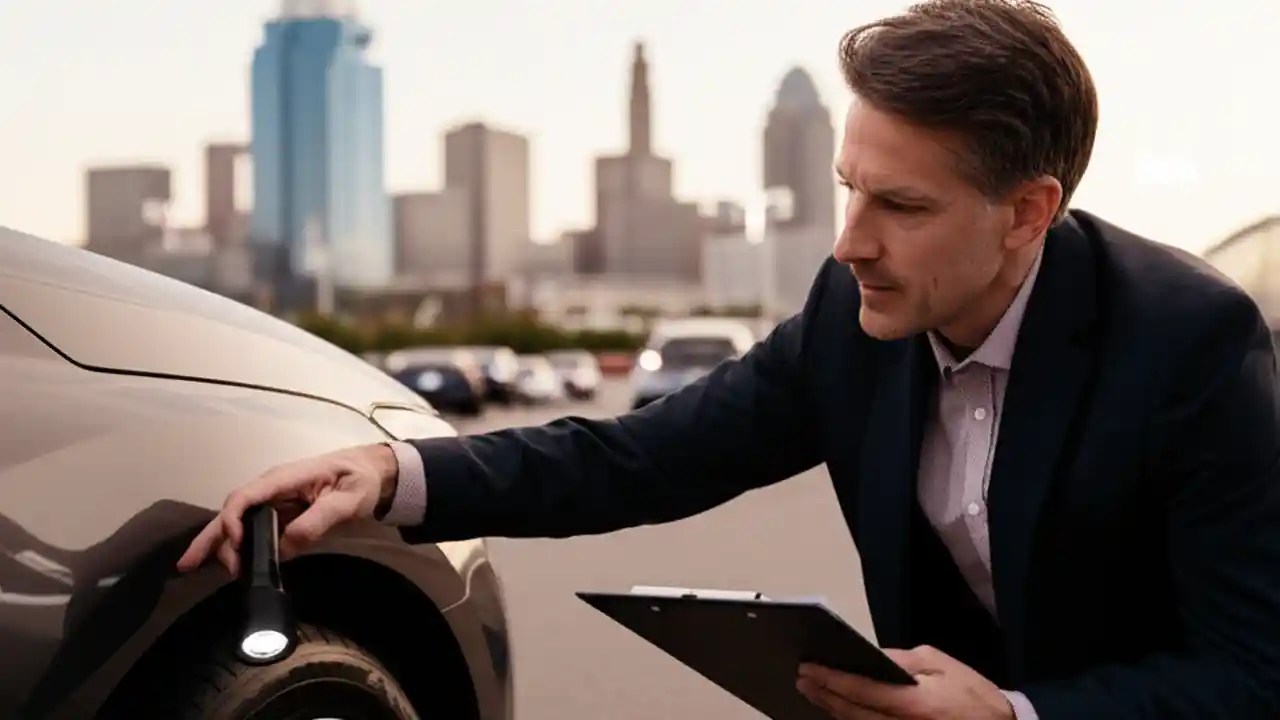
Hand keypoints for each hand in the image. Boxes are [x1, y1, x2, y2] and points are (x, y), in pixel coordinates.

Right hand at [175, 443, 398, 576]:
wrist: (372, 473)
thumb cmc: (360, 479)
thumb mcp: (348, 499)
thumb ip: (320, 519)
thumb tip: (288, 544)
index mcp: (284, 478)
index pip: (245, 496)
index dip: (232, 519)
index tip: (236, 545)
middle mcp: (272, 489)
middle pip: (232, 511)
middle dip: (211, 537)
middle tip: (191, 565)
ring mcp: (274, 502)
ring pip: (237, 522)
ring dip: (220, 545)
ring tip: (199, 569)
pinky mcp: (280, 514)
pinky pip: (254, 530)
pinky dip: (237, 546)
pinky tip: (227, 564)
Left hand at [796, 646, 1014, 718]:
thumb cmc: (970, 693)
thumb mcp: (940, 663)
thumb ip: (901, 660)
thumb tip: (869, 656)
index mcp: (912, 703)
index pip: (861, 690)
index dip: (831, 678)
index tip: (808, 667)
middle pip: (851, 712)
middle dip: (824, 694)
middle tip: (802, 679)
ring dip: (832, 709)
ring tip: (813, 692)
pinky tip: (838, 711)